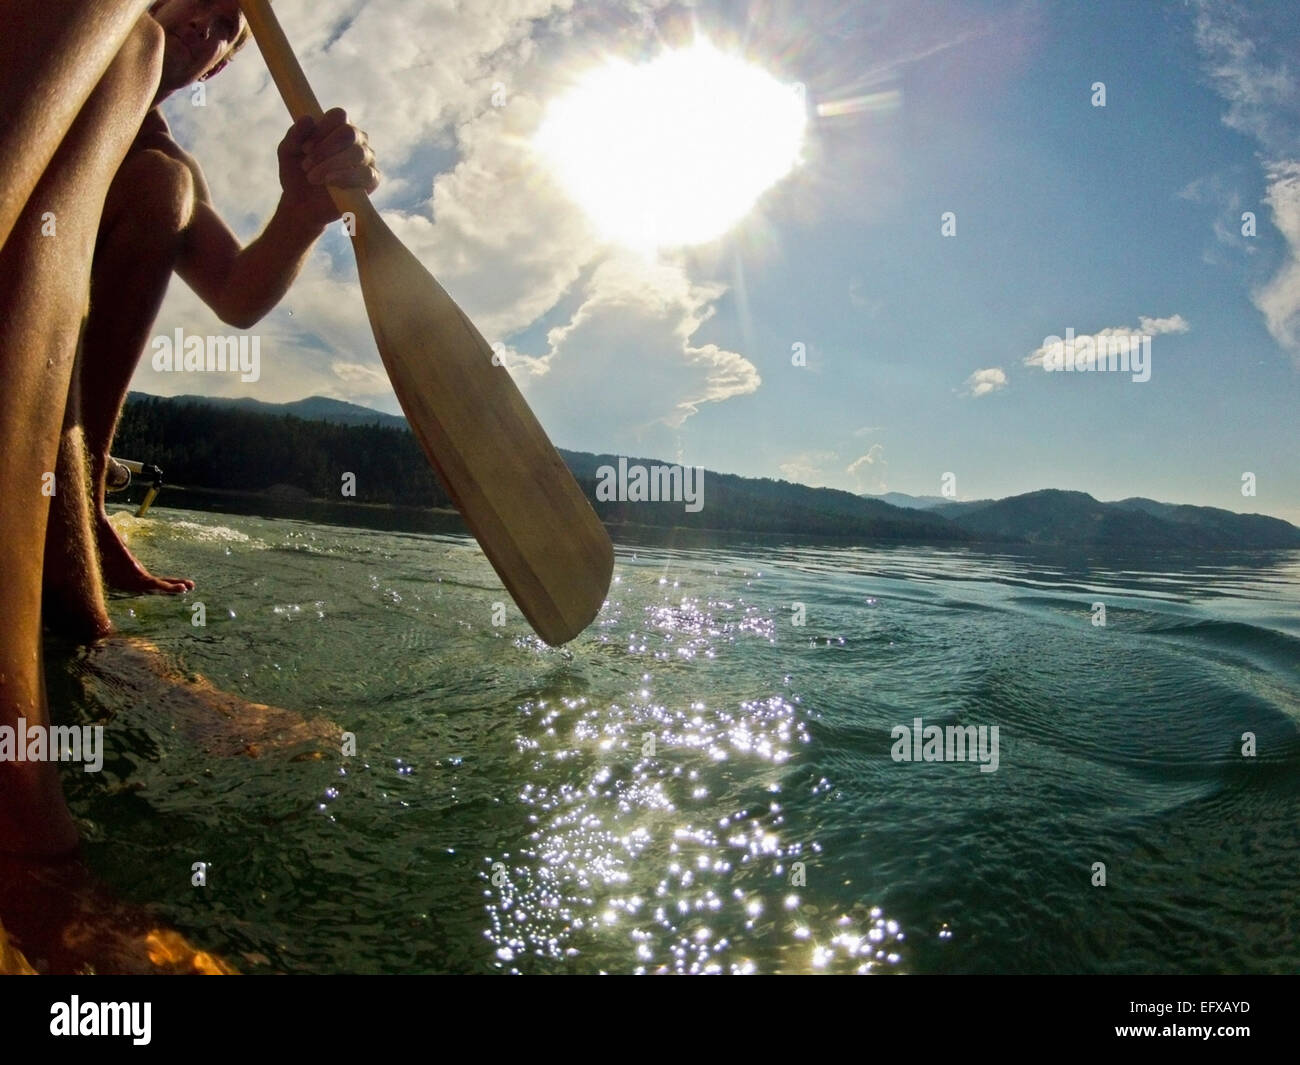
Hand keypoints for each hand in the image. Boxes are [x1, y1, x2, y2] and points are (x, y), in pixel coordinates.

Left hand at [277, 108, 379, 230]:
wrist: (303, 205)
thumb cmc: (297, 174)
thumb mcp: (287, 152)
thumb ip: (295, 135)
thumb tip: (308, 119)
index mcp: (338, 126)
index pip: (339, 116)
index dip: (322, 129)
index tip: (305, 148)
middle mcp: (357, 140)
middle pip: (350, 132)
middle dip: (326, 149)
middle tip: (306, 165)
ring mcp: (367, 159)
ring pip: (358, 153)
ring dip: (331, 164)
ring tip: (312, 178)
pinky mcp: (371, 180)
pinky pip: (367, 174)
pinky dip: (347, 177)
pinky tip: (330, 183)